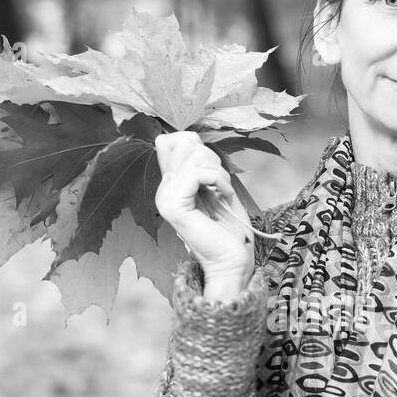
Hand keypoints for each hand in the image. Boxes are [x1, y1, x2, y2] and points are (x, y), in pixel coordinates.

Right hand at [155, 129, 253, 282]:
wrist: (233, 261)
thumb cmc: (230, 229)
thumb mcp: (216, 187)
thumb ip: (201, 164)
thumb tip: (188, 136)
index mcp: (171, 185)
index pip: (171, 141)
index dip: (199, 147)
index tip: (215, 174)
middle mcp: (163, 190)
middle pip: (184, 143)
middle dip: (212, 159)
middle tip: (221, 186)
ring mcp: (165, 198)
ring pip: (192, 155)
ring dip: (219, 172)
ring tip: (223, 194)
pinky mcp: (174, 206)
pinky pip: (197, 172)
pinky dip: (219, 180)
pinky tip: (224, 197)